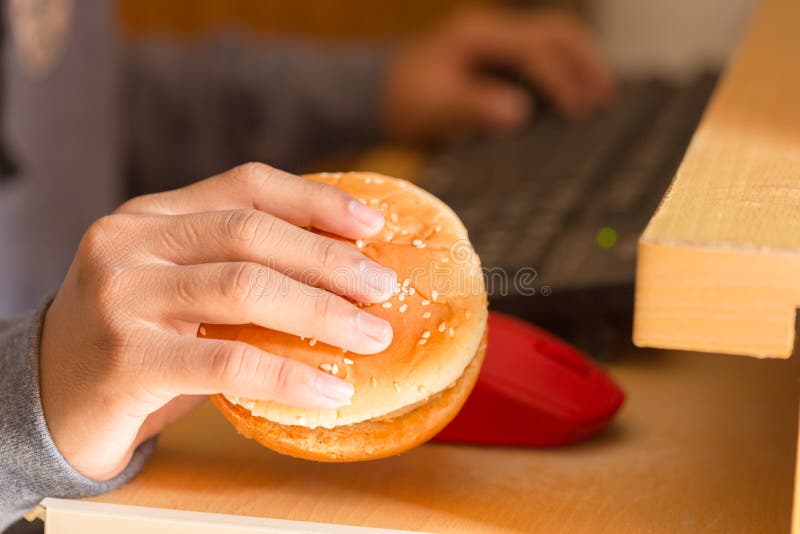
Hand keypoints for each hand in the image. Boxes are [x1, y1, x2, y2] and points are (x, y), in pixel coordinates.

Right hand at [40, 163, 396, 480]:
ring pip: (244, 287)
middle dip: (330, 260)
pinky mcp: (125, 358)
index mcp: (152, 215)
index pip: (246, 186)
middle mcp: (131, 240)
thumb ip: (235, 268)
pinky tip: (330, 390)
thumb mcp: (179, 288)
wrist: (51, 400)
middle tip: (384, 289)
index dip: (315, 201)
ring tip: (371, 336)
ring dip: (322, 312)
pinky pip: (227, 361)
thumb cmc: (135, 342)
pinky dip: (288, 374)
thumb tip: (344, 276)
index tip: (372, 225)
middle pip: (251, 233)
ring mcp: (122, 296)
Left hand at [383, 7, 616, 141]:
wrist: (375, 93)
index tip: (579, 111)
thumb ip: (473, 106)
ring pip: (552, 37)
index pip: (534, 48)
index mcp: (477, 35)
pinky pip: (540, 52)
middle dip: (585, 62)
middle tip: (606, 99)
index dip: (561, 78)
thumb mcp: (432, 106)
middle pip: (555, 30)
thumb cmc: (400, 100)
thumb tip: (519, 112)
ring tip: (601, 97)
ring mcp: (493, 38)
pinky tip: (573, 96)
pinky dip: (563, 70)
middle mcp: (490, 28)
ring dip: (580, 63)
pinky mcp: (494, 54)